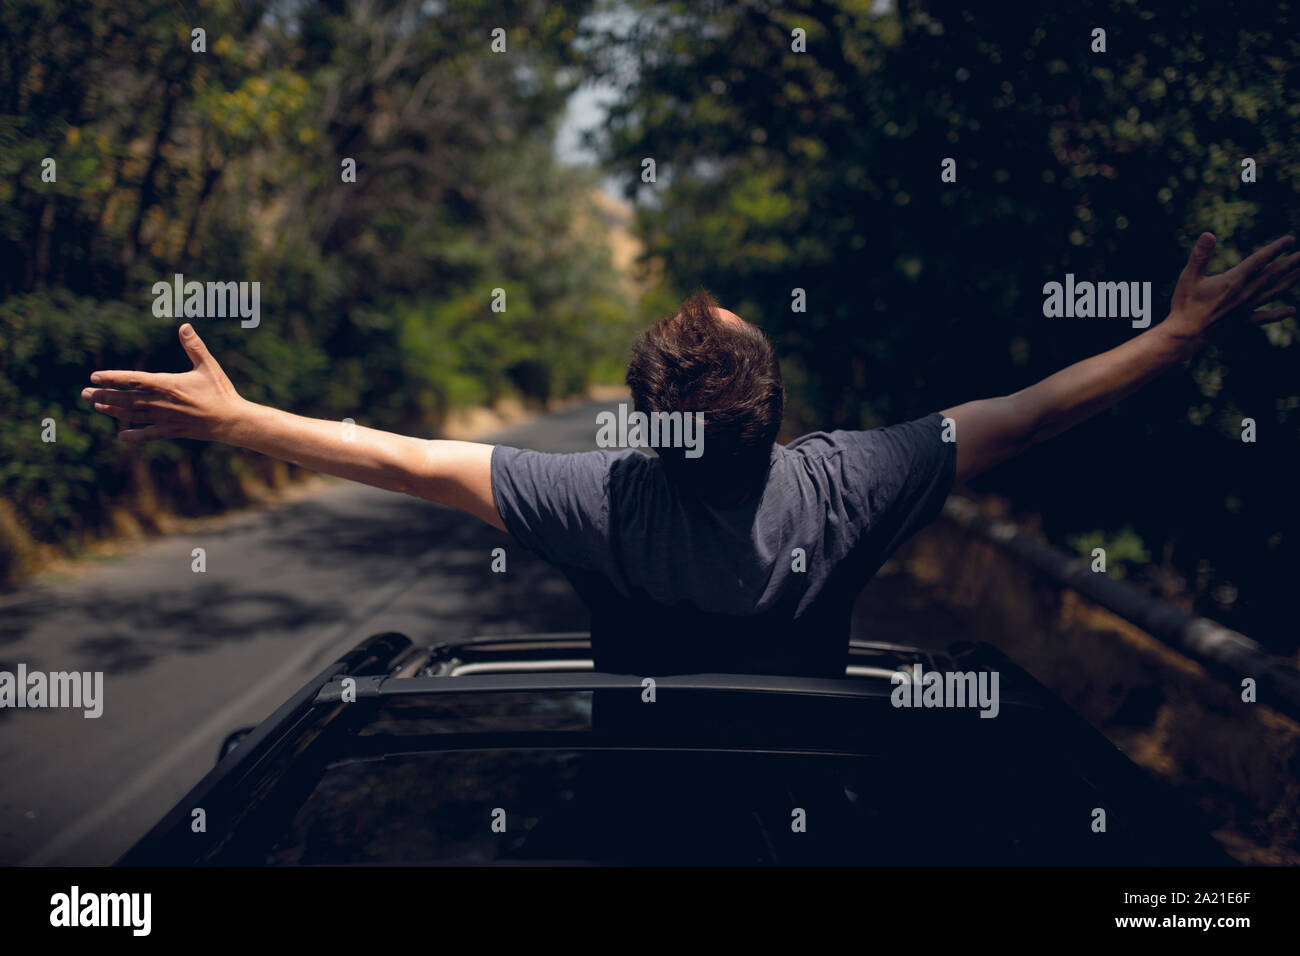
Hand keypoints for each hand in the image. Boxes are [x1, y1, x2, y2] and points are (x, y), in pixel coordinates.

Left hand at [82, 324, 248, 442]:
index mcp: (167, 384)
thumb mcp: (208, 366)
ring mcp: (165, 418)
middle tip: (84, 394)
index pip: (133, 380)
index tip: (95, 376)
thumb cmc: (220, 391)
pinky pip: (149, 434)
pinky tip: (122, 436)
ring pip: (133, 415)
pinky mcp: (172, 431)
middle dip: (104, 395)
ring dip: (113, 411)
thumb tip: (184, 326)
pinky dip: (134, 436)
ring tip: (97, 406)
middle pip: (126, 398)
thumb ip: (194, 346)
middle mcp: (161, 402)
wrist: (231, 420)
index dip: (113, 378)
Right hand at [1163, 232, 1298, 347]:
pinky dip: (1279, 313)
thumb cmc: (1184, 305)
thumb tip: (1208, 234)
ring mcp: (1246, 308)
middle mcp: (1245, 294)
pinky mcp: (1243, 321)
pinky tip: (1292, 310)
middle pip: (1273, 275)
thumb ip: (1200, 255)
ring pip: (1274, 292)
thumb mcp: (1188, 277)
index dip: (1275, 249)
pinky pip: (1265, 316)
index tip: (1290, 240)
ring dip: (1290, 280)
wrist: (1185, 335)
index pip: (1259, 260)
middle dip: (1291, 263)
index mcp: (1233, 281)